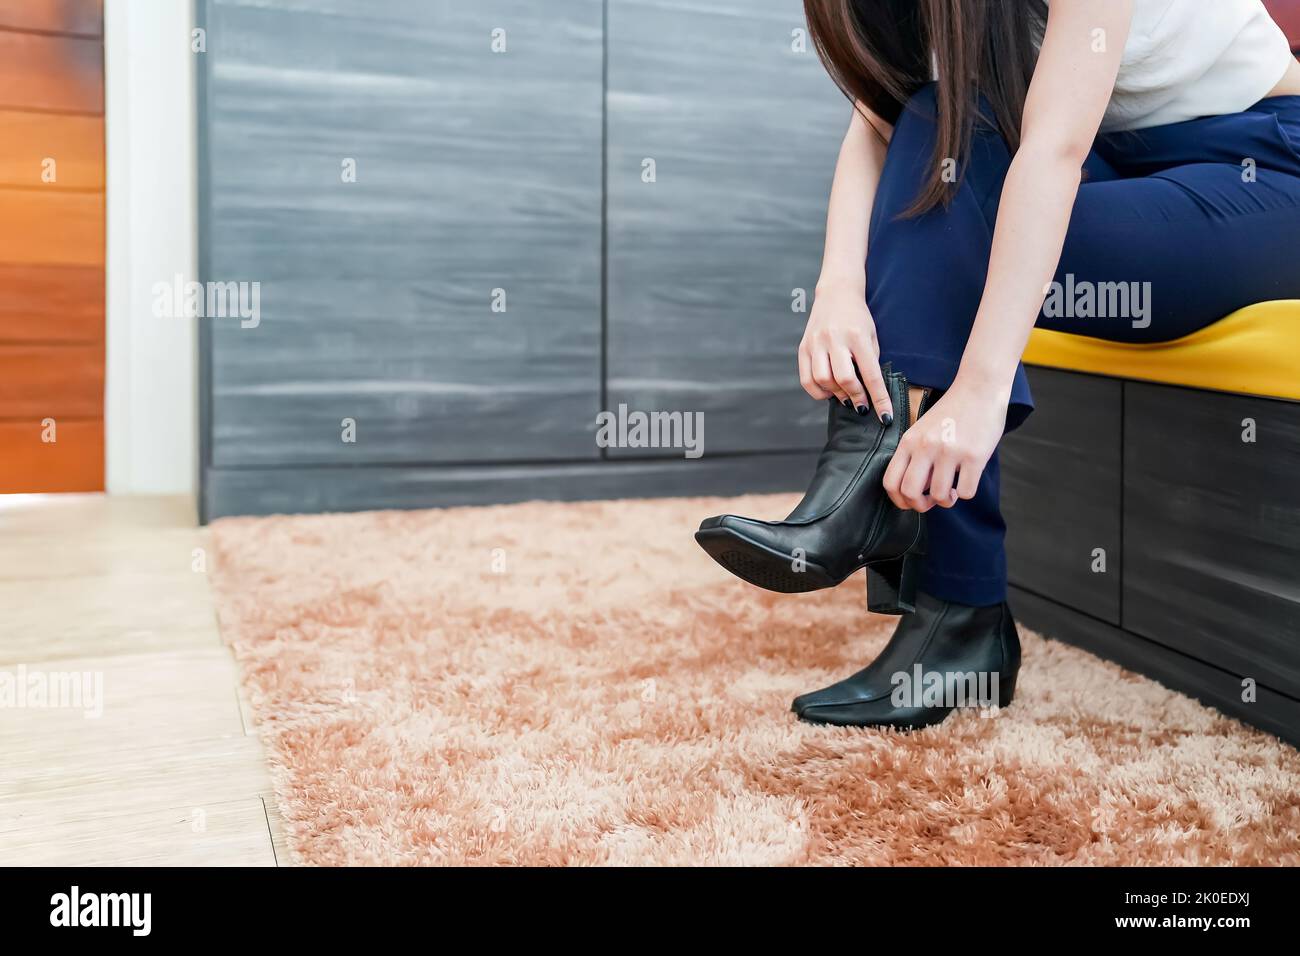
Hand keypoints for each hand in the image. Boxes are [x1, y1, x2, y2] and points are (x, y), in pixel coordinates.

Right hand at [797, 277, 893, 421]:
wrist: (836, 293)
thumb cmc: (858, 317)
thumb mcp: (872, 335)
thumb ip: (870, 361)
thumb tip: (869, 392)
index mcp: (858, 336)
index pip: (871, 374)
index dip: (879, 399)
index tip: (885, 417)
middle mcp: (834, 339)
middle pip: (843, 378)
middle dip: (855, 397)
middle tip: (861, 405)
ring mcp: (816, 343)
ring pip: (822, 380)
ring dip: (836, 394)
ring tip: (845, 396)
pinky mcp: (803, 347)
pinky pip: (806, 379)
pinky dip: (817, 391)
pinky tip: (828, 391)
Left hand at [883, 377, 1007, 511]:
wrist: (980, 388)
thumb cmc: (951, 412)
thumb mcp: (923, 430)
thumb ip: (915, 456)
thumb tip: (916, 492)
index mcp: (909, 441)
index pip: (890, 482)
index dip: (899, 500)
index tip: (911, 502)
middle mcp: (926, 446)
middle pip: (911, 493)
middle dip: (921, 506)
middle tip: (932, 500)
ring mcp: (950, 451)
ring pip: (940, 496)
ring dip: (947, 501)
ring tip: (952, 490)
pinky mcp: (975, 456)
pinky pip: (966, 492)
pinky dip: (966, 493)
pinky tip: (967, 479)